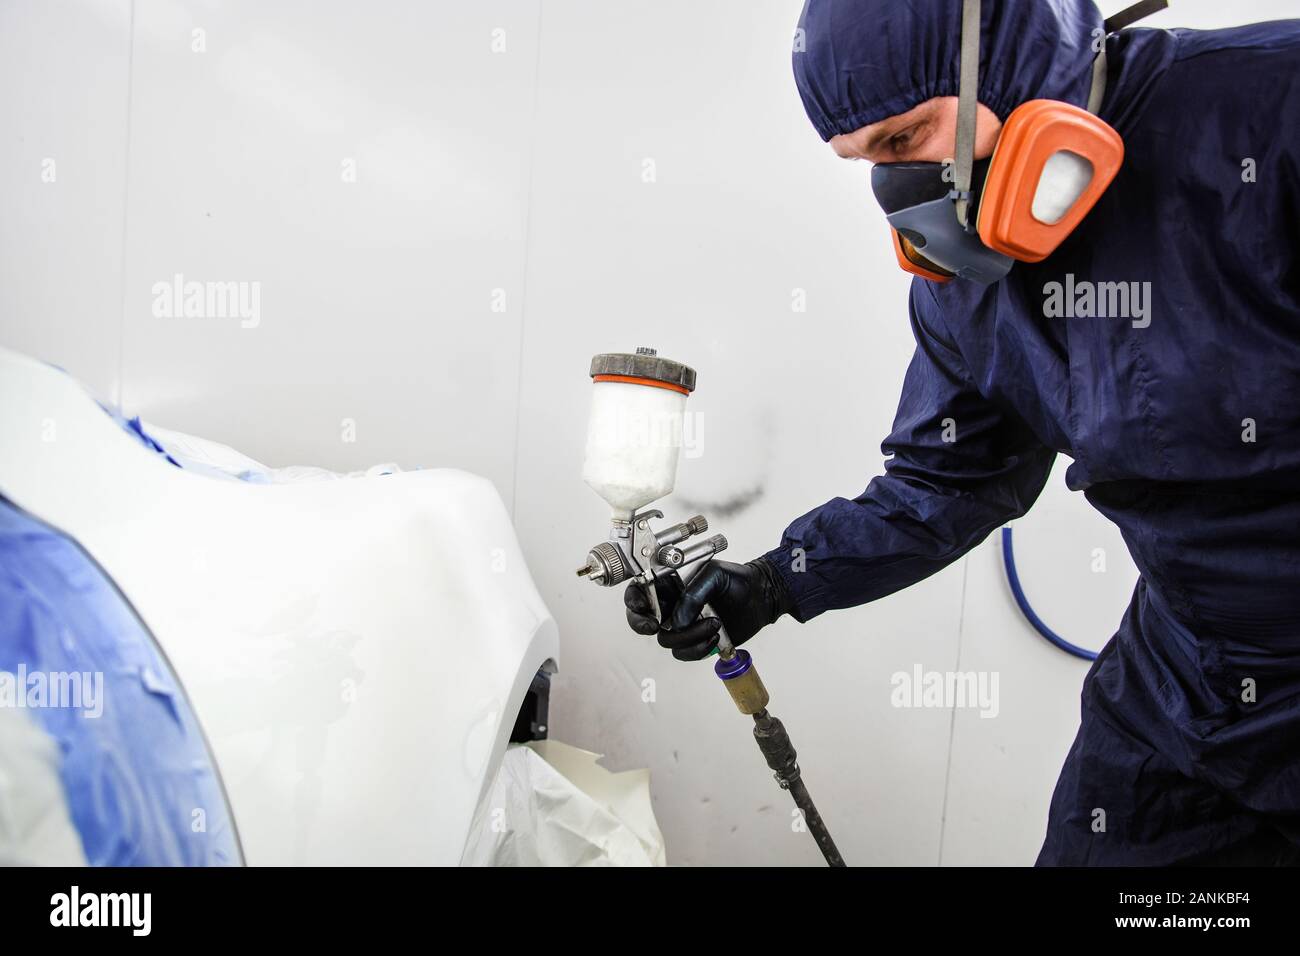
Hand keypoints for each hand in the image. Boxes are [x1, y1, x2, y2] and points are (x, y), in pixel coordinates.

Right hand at [623, 557, 791, 660]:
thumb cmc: (738, 580)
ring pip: (667, 641)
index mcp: (670, 584)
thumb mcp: (714, 575)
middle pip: (641, 620)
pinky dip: (698, 648)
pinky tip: (715, 636)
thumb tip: (677, 621)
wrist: (761, 597)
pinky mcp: (695, 642)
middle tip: (656, 626)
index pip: (639, 592)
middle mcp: (671, 605)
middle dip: (643, 625)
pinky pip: (684, 653)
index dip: (634, 602)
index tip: (645, 610)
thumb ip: (693, 594)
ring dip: (688, 636)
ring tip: (713, 624)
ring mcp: (682, 626)